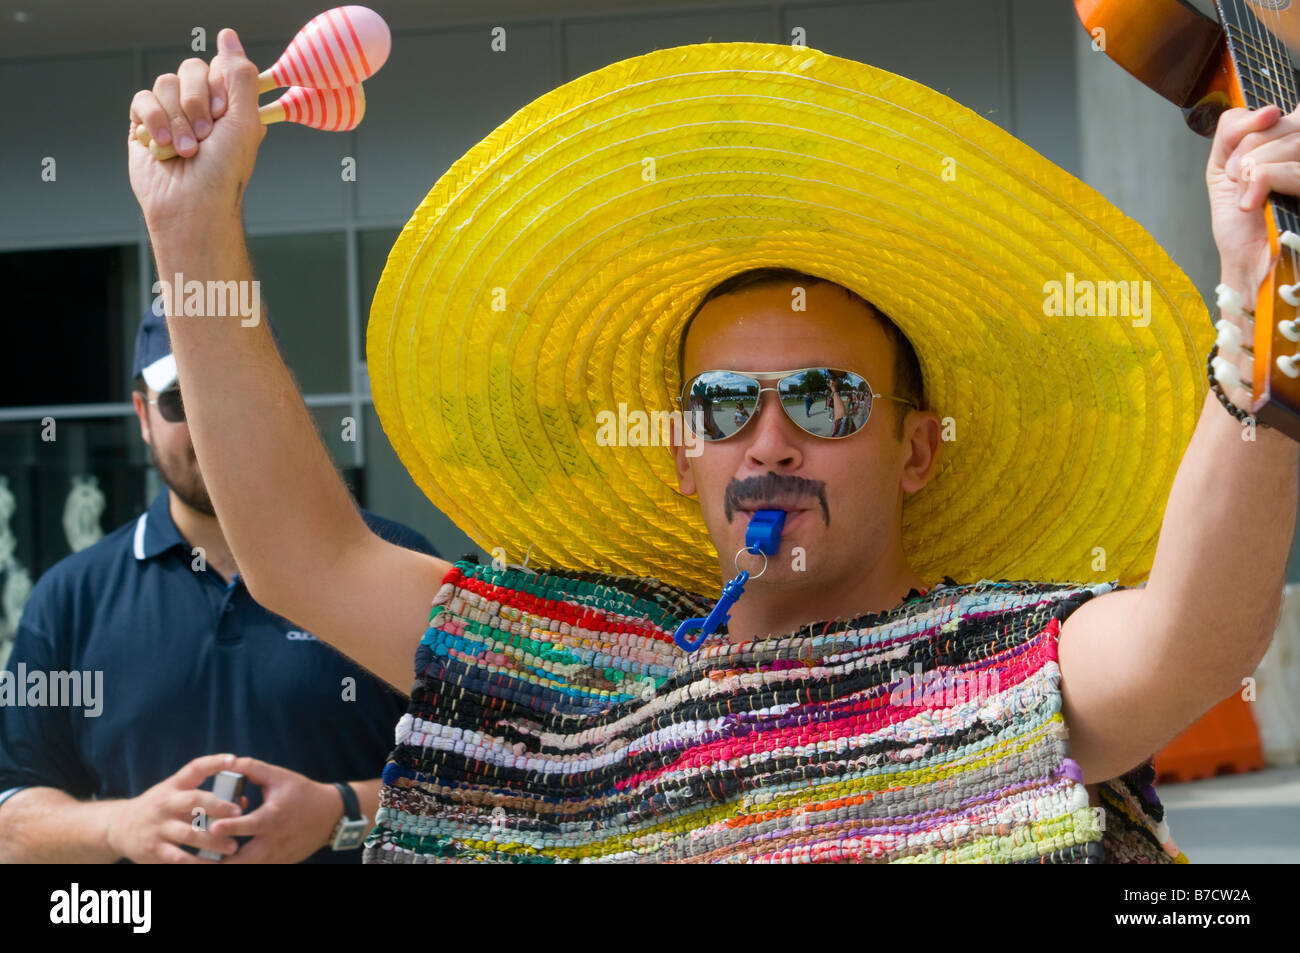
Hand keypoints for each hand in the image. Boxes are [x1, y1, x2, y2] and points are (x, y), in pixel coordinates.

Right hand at [103, 753, 244, 863]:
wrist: (118, 827)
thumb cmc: (160, 808)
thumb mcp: (175, 795)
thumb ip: (205, 797)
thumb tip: (243, 800)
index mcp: (174, 786)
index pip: (195, 768)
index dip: (214, 763)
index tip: (234, 759)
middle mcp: (165, 804)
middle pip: (193, 800)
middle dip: (218, 805)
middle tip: (239, 812)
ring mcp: (158, 827)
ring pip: (189, 834)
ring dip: (213, 841)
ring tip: (232, 847)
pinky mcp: (153, 849)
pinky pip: (178, 858)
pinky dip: (196, 862)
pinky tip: (212, 865)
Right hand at [127, 28, 266, 238]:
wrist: (192, 206)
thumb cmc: (224, 172)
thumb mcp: (245, 121)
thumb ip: (239, 75)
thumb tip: (228, 35)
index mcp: (229, 105)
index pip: (217, 66)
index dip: (217, 87)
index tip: (223, 114)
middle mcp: (201, 107)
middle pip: (189, 70)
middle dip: (196, 103)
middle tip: (204, 136)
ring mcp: (171, 115)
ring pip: (164, 83)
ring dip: (176, 119)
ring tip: (185, 150)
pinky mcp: (144, 126)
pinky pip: (141, 99)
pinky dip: (154, 121)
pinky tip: (162, 146)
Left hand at [208, 757, 342, 863]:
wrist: (330, 816)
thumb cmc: (302, 793)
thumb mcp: (279, 777)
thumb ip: (253, 769)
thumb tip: (228, 761)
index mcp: (274, 816)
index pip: (251, 825)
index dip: (232, 827)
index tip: (214, 828)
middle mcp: (275, 841)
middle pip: (243, 860)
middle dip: (218, 862)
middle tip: (194, 858)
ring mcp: (277, 857)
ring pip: (247, 870)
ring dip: (224, 867)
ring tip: (199, 864)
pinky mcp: (278, 865)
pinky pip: (254, 871)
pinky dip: (238, 868)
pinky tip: (219, 864)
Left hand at [1208, 103, 1299, 292]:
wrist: (1250, 264)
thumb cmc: (1242, 225)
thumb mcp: (1225, 172)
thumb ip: (1232, 136)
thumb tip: (1259, 113)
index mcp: (1285, 145)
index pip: (1270, 112)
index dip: (1246, 123)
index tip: (1234, 160)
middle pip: (1282, 120)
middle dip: (1247, 150)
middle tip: (1237, 181)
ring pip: (1291, 141)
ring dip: (1255, 170)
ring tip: (1248, 197)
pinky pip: (1293, 170)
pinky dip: (1268, 180)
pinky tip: (1254, 200)